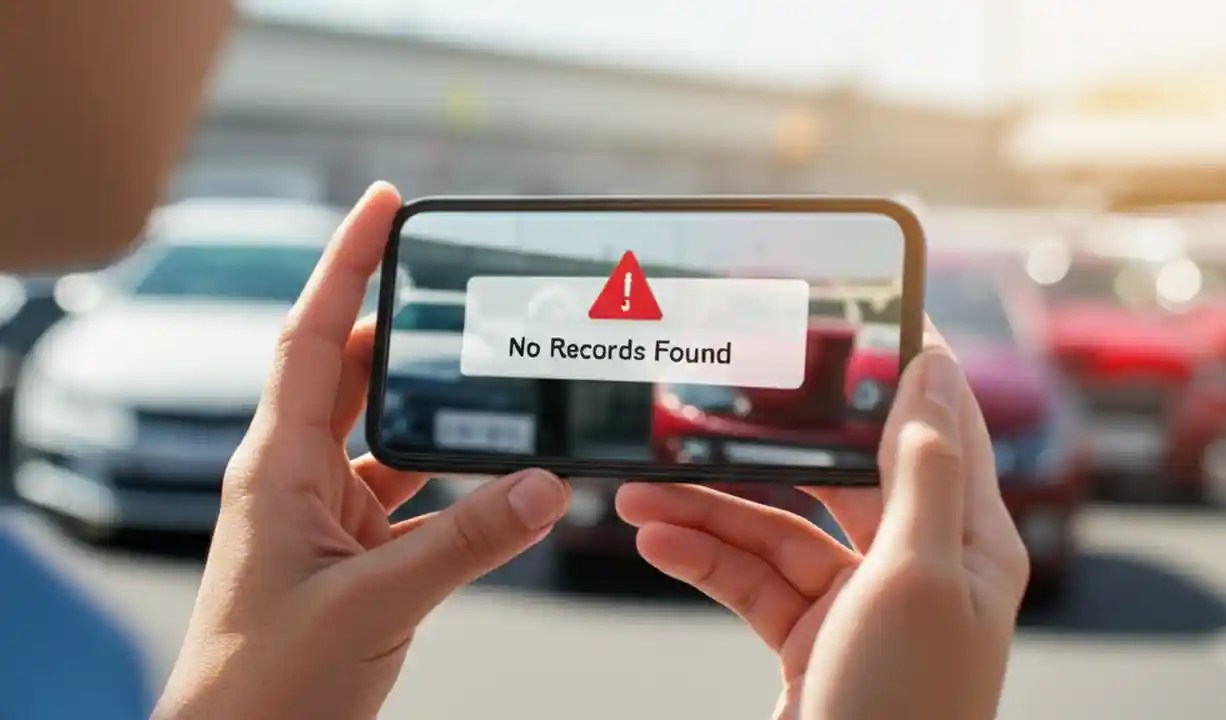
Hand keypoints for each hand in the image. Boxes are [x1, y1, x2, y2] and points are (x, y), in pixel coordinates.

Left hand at [154, 183, 569, 719]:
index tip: (382, 204)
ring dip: (432, 406)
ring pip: (384, 434)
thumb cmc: (268, 684)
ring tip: (486, 371)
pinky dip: (452, 481)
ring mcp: (323, 515)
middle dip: (400, 323)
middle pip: (350, 372)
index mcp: (277, 466)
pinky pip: (408, 494)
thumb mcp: (375, 602)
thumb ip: (467, 542)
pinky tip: (495, 480)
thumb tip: (547, 486)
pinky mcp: (350, 553)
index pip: (312, 338)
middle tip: (454, 282)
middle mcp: (296, 477)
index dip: (345, 263)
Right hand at [616, 323, 1028, 718]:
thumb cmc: (903, 708)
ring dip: (710, 507)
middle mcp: (916, 563)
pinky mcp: (808, 636)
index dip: (904, 363)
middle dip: (764, 447)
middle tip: (709, 407)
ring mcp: (858, 601)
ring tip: (640, 491)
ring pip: (778, 526)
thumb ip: (922, 472)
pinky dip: (704, 558)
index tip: (862, 308)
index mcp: (968, 541)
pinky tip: (657, 540)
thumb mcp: (919, 578)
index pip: (940, 425)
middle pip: (837, 474)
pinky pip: (750, 577)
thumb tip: (931, 372)